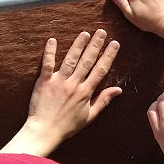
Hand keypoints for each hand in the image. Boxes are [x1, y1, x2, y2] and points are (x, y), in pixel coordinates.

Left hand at [0, 31, 121, 157]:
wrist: (45, 131)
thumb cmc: (67, 126)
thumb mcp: (89, 116)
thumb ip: (103, 101)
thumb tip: (118, 90)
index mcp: (85, 92)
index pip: (100, 70)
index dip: (108, 56)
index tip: (114, 44)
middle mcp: (73, 84)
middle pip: (87, 61)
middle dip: (95, 45)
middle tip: (102, 32)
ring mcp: (58, 82)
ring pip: (70, 60)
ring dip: (78, 45)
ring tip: (85, 33)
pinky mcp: (44, 81)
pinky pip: (47, 64)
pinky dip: (50, 52)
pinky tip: (53, 40)